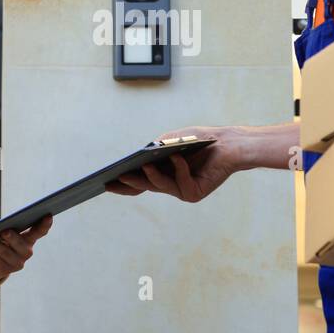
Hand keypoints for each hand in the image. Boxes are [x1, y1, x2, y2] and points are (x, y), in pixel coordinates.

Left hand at [0, 214, 53, 283]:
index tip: (48, 215)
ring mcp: (17, 263)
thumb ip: (9, 228)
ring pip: (5, 253)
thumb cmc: (3, 242)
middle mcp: (26, 252)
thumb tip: (1, 226)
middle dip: (12, 238)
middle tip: (4, 231)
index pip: (40, 232)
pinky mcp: (5, 270)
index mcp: (29, 240)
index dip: (45, 225)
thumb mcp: (8, 233)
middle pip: (20, 245)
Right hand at [105, 125, 243, 202]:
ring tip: (143, 169)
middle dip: (130, 183)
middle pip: (146, 187)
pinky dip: (180, 168)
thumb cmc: (199, 140)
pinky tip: (178, 157)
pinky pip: (182, 182)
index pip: (139, 182)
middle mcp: (171, 185)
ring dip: (152, 177)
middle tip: (116, 179)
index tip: (106, 182)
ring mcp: (182, 190)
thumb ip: (156, 147)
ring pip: (161, 186)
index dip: (123, 184)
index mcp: (163, 174)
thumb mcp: (172, 140)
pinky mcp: (195, 193)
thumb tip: (143, 153)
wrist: (228, 144)